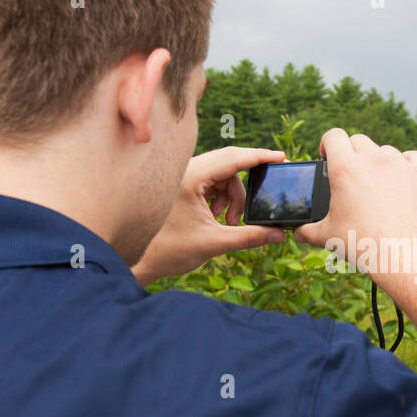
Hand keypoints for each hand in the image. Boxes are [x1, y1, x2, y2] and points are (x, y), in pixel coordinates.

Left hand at [131, 146, 287, 284]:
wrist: (135, 259)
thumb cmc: (167, 250)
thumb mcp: (213, 243)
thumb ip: (249, 237)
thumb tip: (279, 235)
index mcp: (189, 177)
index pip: (232, 158)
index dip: (259, 157)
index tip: (281, 157)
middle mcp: (184, 170)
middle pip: (230, 164)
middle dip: (246, 187)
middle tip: (264, 196)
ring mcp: (183, 175)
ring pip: (223, 174)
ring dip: (233, 196)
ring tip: (229, 220)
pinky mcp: (182, 184)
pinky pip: (212, 181)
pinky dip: (222, 197)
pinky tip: (218, 216)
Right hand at [294, 129, 416, 300]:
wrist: (402, 254)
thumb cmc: (362, 244)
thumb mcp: (328, 236)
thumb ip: (308, 231)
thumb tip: (297, 233)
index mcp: (345, 167)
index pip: (333, 136)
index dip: (328, 145)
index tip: (329, 158)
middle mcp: (373, 159)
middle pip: (358, 140)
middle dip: (352, 154)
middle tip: (352, 177)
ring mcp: (399, 164)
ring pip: (384, 150)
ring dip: (378, 162)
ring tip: (377, 186)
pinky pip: (413, 157)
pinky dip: (407, 165)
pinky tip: (402, 179)